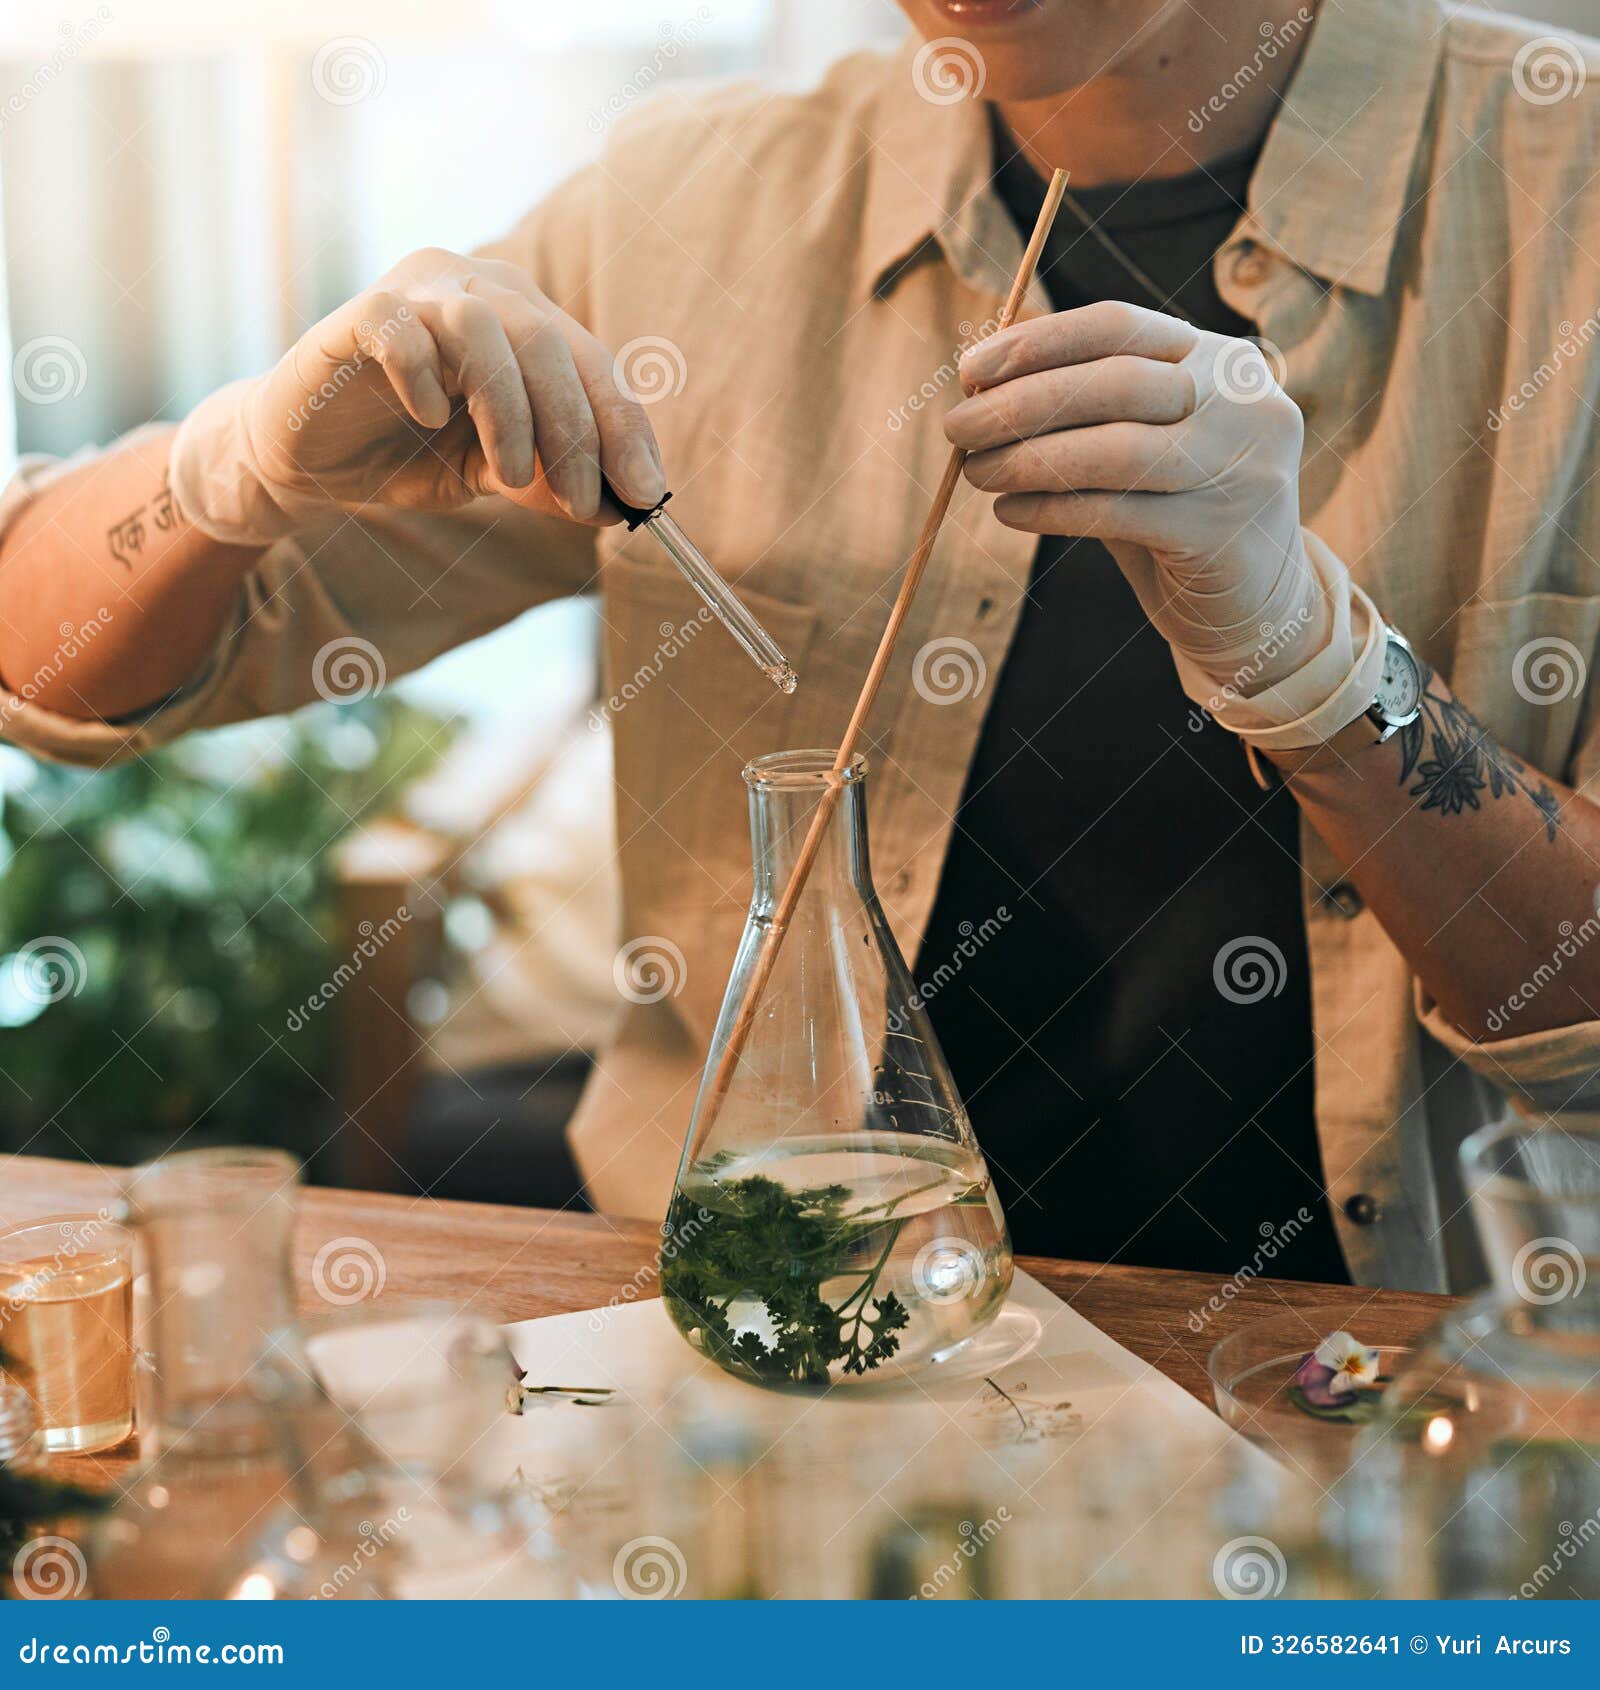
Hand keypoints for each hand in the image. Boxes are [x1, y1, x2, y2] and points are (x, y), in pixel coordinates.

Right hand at [171, 248, 665, 544]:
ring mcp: (415, 292)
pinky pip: (401, 327)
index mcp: (524, 319)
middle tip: (583, 503)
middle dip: (576, 431)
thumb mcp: (498, 475)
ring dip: (511, 410)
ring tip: (512, 476)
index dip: (626, 430)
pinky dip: (424, 374)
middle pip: (548, 343)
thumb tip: (628, 506)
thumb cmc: (411, 455)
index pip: (594, 365)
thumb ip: (556, 481)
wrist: (311, 463)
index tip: (647, 495)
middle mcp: (477, 287)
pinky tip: (430, 420)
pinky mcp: (356, 315)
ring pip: (484, 328)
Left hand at [945, 300, 1330, 701]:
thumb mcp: (1143, 445)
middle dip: (1021, 402)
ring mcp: (1242, 467)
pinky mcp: (1223, 533)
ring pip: (1114, 450)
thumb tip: (981, 383)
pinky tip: (1010, 512)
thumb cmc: (1177, 514)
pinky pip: (1115, 513)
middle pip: (1115, 382)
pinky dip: (1050, 510)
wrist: (1254, 607)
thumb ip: (1084, 410)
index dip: (1038, 342)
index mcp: (1222, 361)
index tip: (971, 369)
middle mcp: (1243, 403)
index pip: (1120, 325)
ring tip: (976, 473)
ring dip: (1027, 459)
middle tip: (957, 427)